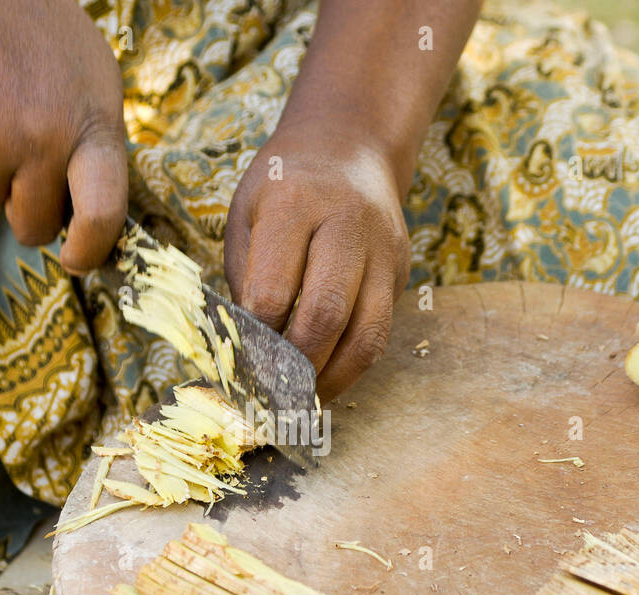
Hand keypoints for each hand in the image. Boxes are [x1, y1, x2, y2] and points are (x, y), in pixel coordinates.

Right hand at [0, 0, 126, 269]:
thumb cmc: (44, 44)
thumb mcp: (95, 86)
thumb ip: (97, 151)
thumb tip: (95, 223)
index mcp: (95, 130)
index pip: (103, 214)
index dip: (90, 251)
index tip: (75, 260)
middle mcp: (48, 140)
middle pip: (34, 228)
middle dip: (28, 216)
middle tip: (25, 176)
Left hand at [224, 123, 410, 399]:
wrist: (350, 147)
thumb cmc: (282, 188)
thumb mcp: (245, 215)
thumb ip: (244, 279)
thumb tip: (245, 353)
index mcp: (294, 203)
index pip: (273, 291)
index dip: (254, 340)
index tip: (238, 369)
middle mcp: (347, 224)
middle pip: (326, 315)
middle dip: (294, 367)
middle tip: (269, 397)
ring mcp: (382, 250)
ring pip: (366, 335)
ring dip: (331, 379)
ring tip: (300, 402)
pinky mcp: (400, 273)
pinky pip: (379, 333)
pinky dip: (351, 367)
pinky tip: (324, 381)